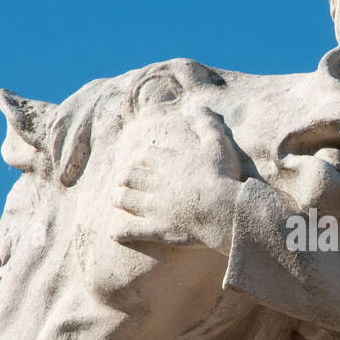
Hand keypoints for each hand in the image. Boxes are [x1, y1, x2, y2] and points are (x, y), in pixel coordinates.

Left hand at [110, 106, 240, 254]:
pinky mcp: (156, 229)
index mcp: (167, 161)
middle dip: (122, 179)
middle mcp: (155, 182)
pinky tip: (115, 232)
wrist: (225, 211)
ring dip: (118, 198)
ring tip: (117, 199)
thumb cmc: (222, 177)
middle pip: (128, 177)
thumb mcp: (218, 145)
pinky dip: (119, 231)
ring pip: (124, 200)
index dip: (134, 159)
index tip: (133, 163)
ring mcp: (153, 207)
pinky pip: (128, 230)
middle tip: (121, 182)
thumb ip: (207, 125)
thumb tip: (200, 108)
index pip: (141, 156)